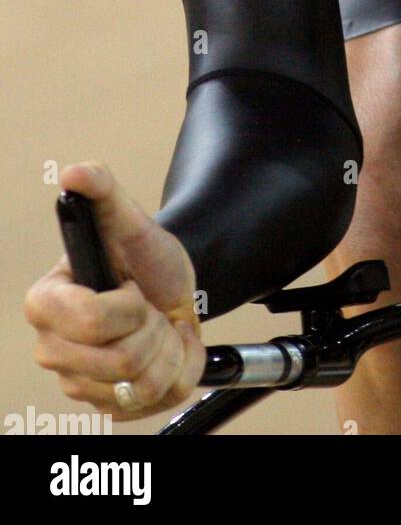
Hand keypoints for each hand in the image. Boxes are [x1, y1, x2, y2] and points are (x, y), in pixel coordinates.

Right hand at [24, 162, 205, 420]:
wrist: (172, 289)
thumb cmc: (144, 257)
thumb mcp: (130, 220)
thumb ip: (102, 190)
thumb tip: (73, 172)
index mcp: (46, 305)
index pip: (90, 321)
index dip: (126, 304)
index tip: (132, 286)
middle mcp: (53, 349)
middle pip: (121, 359)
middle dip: (152, 325)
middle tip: (148, 306)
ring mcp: (79, 383)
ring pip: (142, 383)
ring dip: (167, 348)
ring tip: (158, 326)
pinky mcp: (108, 406)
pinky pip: (158, 400)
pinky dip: (177, 370)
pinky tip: (164, 349)